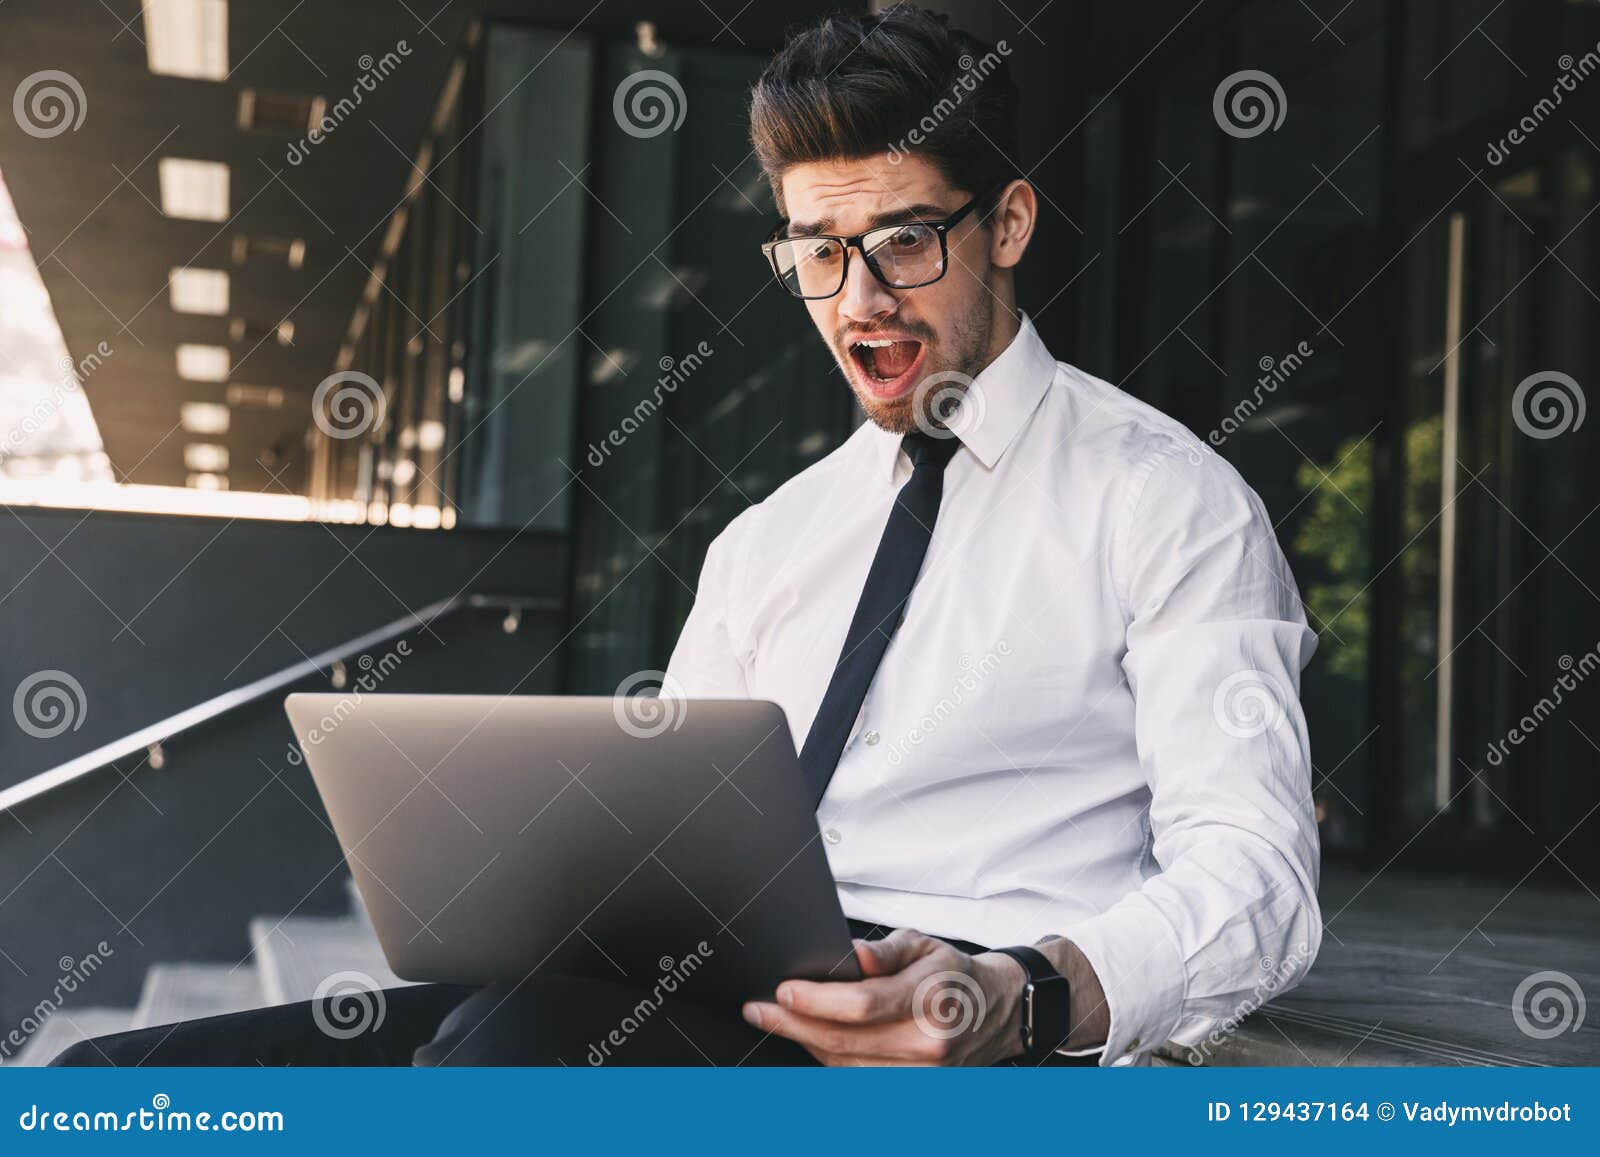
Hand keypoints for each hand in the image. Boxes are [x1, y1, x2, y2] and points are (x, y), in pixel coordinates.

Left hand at [741, 928, 1027, 1065]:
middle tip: (759, 1010)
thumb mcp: (923, 944)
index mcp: (932, 999)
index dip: (816, 1001)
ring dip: (807, 1044)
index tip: (782, 991)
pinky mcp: (915, 1091)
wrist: (997, 1010)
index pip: (861, 1005)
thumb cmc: (954, 973)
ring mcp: (923, 1076)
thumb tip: (849, 956)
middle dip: (794, 1025)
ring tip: (779, 1022)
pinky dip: (830, 1061)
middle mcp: (928, 1044)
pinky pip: (859, 1080)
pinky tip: (811, 1040)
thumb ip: (884, 951)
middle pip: (845, 1042)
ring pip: (846, 1067)